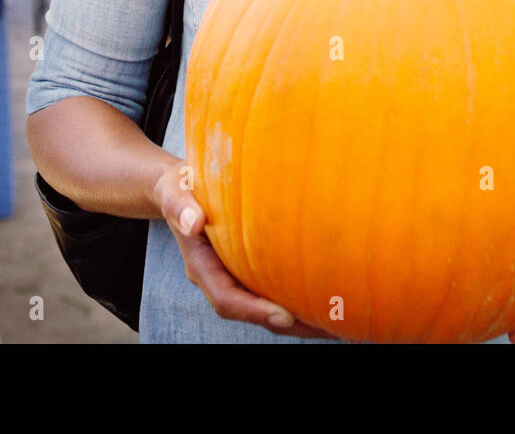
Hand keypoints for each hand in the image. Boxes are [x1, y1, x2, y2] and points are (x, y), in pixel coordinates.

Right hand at [152, 161, 334, 338]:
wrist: (183, 191)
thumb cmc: (182, 188)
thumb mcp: (176, 191)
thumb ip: (180, 205)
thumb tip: (193, 222)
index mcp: (202, 267)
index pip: (227, 299)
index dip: (254, 311)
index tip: (285, 316)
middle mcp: (221, 278)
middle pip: (254, 312)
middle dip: (289, 323)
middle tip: (327, 327)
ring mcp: (238, 276)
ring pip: (269, 307)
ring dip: (302, 317)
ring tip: (339, 320)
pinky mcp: (252, 268)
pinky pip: (276, 288)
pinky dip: (301, 296)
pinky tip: (330, 294)